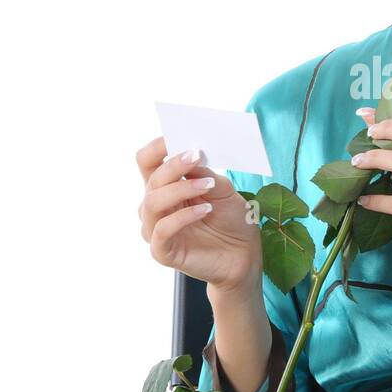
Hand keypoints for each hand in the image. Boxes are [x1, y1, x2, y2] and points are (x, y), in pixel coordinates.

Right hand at [135, 136, 260, 295]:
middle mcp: (156, 206)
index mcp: (166, 187)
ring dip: (180, 189)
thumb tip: (189, 154)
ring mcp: (156, 229)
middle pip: (151, 179)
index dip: (156, 147)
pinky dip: (182, 217)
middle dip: (174, 165)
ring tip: (207, 185)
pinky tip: (204, 209)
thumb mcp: (222, 188)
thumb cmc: (231, 219)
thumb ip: (203, 173)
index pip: (147, 162)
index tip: (175, 136)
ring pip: (151, 203)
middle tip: (196, 155)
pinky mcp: (162, 251)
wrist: (245, 255)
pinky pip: (161, 230)